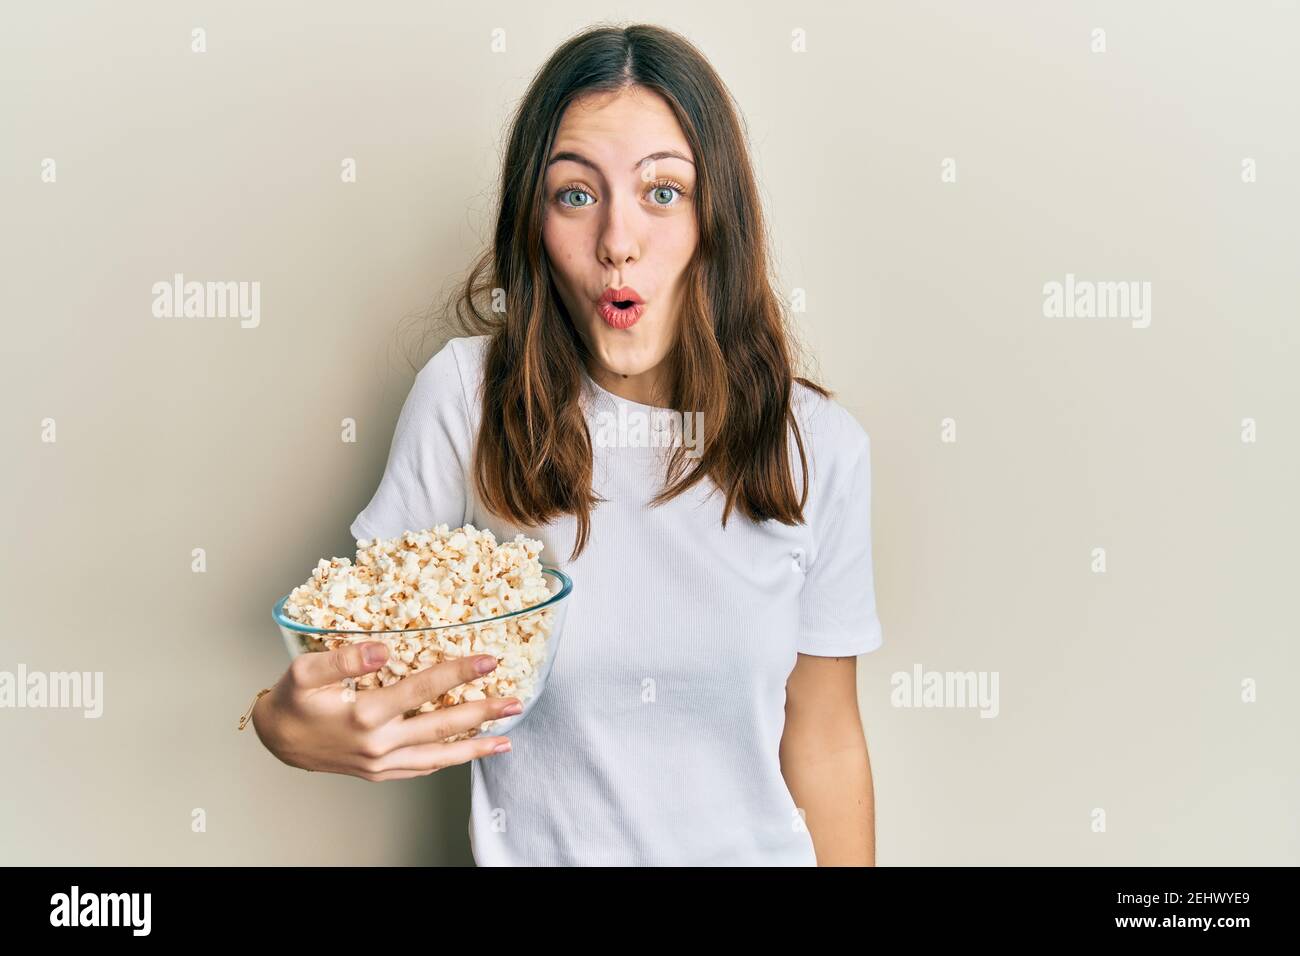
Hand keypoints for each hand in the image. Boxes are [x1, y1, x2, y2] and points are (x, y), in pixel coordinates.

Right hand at [250, 642, 517, 780]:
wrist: (277, 740)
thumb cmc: (293, 699)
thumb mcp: (306, 671)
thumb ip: (345, 658)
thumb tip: (385, 648)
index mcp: (365, 715)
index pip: (422, 690)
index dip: (458, 673)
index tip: (489, 661)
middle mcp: (379, 744)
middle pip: (441, 727)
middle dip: (482, 713)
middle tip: (515, 702)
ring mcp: (381, 763)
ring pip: (437, 756)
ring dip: (474, 746)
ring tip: (506, 738)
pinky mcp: (379, 773)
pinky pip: (421, 768)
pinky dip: (448, 761)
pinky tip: (468, 753)